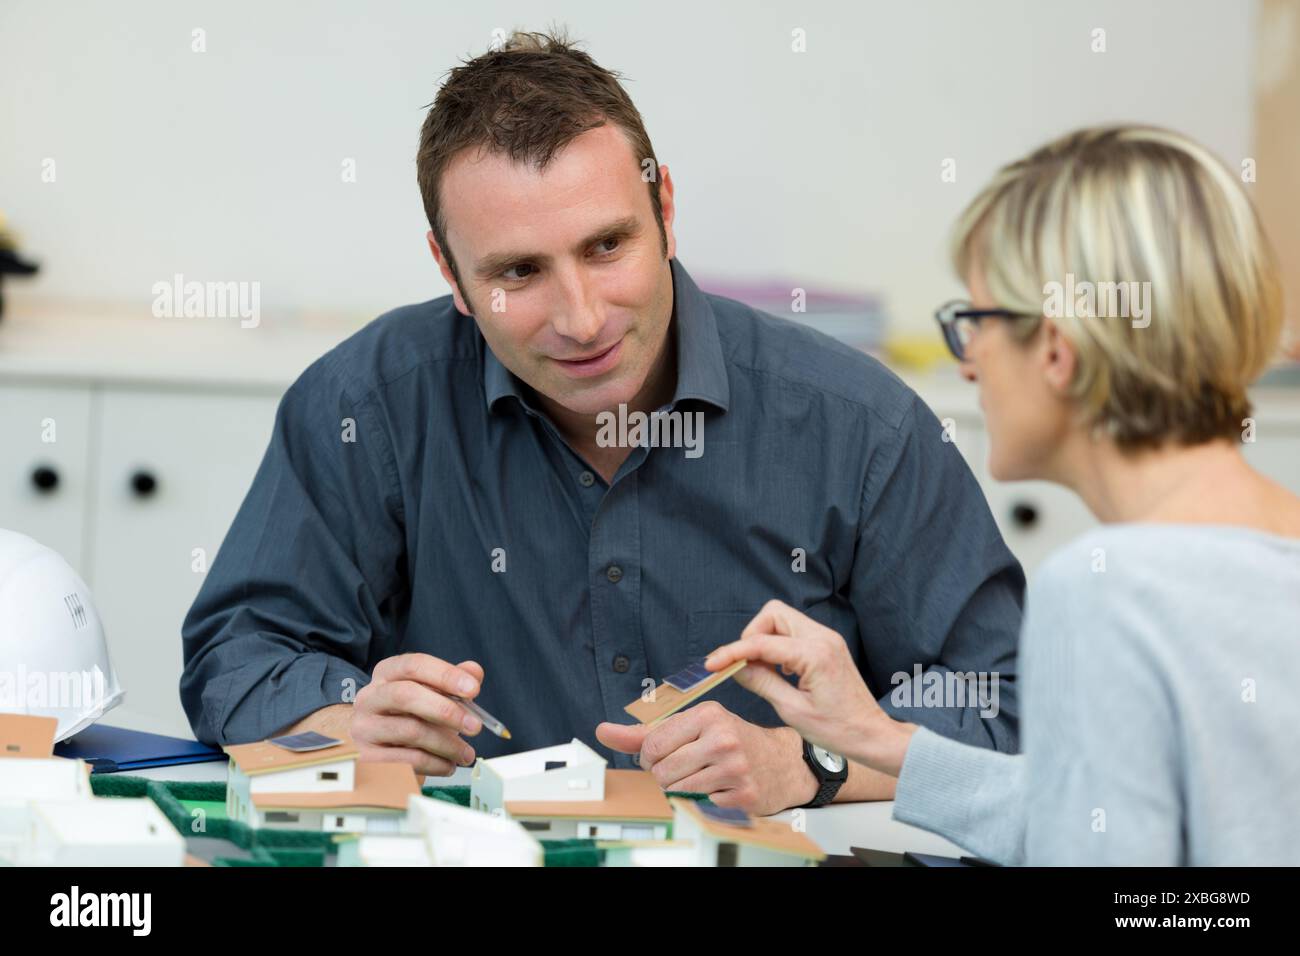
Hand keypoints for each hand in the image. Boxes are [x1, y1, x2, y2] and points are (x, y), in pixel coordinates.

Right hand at [350, 653, 485, 776]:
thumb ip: (451, 682)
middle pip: (406, 695)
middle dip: (446, 711)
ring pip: (410, 731)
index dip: (446, 675)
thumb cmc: (407, 717)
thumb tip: (474, 672)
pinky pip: (407, 760)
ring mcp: (363, 728)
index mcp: (387, 674)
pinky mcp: (366, 758)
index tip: (473, 690)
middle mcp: (369, 697)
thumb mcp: (430, 696)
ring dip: (447, 744)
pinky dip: (435, 764)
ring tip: (466, 754)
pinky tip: (448, 765)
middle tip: (475, 726)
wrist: (375, 750)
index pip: (414, 665)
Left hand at [596, 701, 815, 815]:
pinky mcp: (742, 795)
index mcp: (707, 714)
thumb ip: (644, 731)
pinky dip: (703, 800)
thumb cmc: (730, 740)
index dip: (650, 756)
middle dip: (665, 774)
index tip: (663, 754)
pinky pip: (699, 805)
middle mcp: (722, 738)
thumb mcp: (691, 726)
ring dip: (681, 788)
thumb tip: (603, 730)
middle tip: (685, 766)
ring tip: (701, 776)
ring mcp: (734, 768)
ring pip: (677, 790)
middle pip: (662, 771)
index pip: (652, 744)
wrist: (781, 762)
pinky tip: (718, 787)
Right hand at [706, 600, 916, 775]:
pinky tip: (778, 670)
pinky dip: (778, 644)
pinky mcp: (828, 644)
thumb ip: (761, 683)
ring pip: (782, 619)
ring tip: (761, 670)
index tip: (712, 664)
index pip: (762, 642)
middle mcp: (822, 638)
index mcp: (814, 654)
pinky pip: (794, 631)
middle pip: (773, 614)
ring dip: (764, 639)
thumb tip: (735, 668)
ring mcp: (827, 638)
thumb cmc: (837, 729)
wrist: (871, 734)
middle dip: (751, 636)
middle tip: (744, 665)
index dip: (732, 652)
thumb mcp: (792, 710)